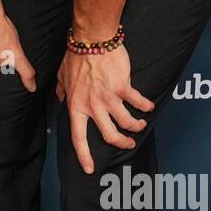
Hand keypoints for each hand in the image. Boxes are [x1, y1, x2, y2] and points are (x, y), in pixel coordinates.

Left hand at [56, 45, 153, 175]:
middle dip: (122, 143)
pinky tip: (149, 106)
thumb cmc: (75, 56)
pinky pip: (138, 102)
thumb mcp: (62, 76)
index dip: (84, 156)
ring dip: (136, 126)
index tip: (89, 169)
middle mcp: (93, 106)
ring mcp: (109, 98)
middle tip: (128, 143)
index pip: (78, 137)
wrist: (92, 40)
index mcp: (76, 106)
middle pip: (109, 135)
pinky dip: (145, 106)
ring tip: (141, 123)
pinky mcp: (123, 88)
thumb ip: (62, 91)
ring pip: (127, 123)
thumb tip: (61, 99)